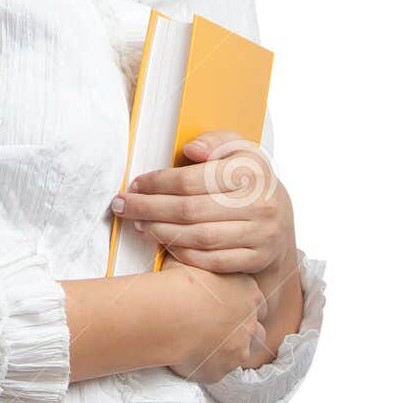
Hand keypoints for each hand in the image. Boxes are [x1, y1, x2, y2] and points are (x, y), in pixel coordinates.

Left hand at [113, 129, 295, 276]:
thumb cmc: (246, 177)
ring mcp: (261, 234)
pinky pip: (214, 262)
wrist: (279, 216)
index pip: (191, 179)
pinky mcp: (258, 258)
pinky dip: (185, 255)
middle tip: (124, 206)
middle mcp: (260, 204)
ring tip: (139, 224)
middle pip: (191, 210)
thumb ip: (214, 141)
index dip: (157, 183)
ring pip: (200, 238)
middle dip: (150, 209)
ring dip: (162, 232)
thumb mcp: (237, 149)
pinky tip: (165, 244)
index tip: (134, 185)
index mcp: (252, 171)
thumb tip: (192, 149)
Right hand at [160, 258, 273, 382]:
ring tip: (204, 345)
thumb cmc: (177, 281)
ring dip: (228, 351)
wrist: (168, 313)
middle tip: (216, 326)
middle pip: (256, 329)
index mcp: (246, 291)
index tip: (224, 303)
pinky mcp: (221, 370)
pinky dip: (205, 366)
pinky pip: (216, 371)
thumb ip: (192, 253)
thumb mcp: (186, 257)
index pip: (255, 299)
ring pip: (242, 353)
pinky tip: (187, 357)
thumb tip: (178, 239)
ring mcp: (238, 348)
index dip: (240, 302)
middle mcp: (250, 321)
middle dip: (241, 330)